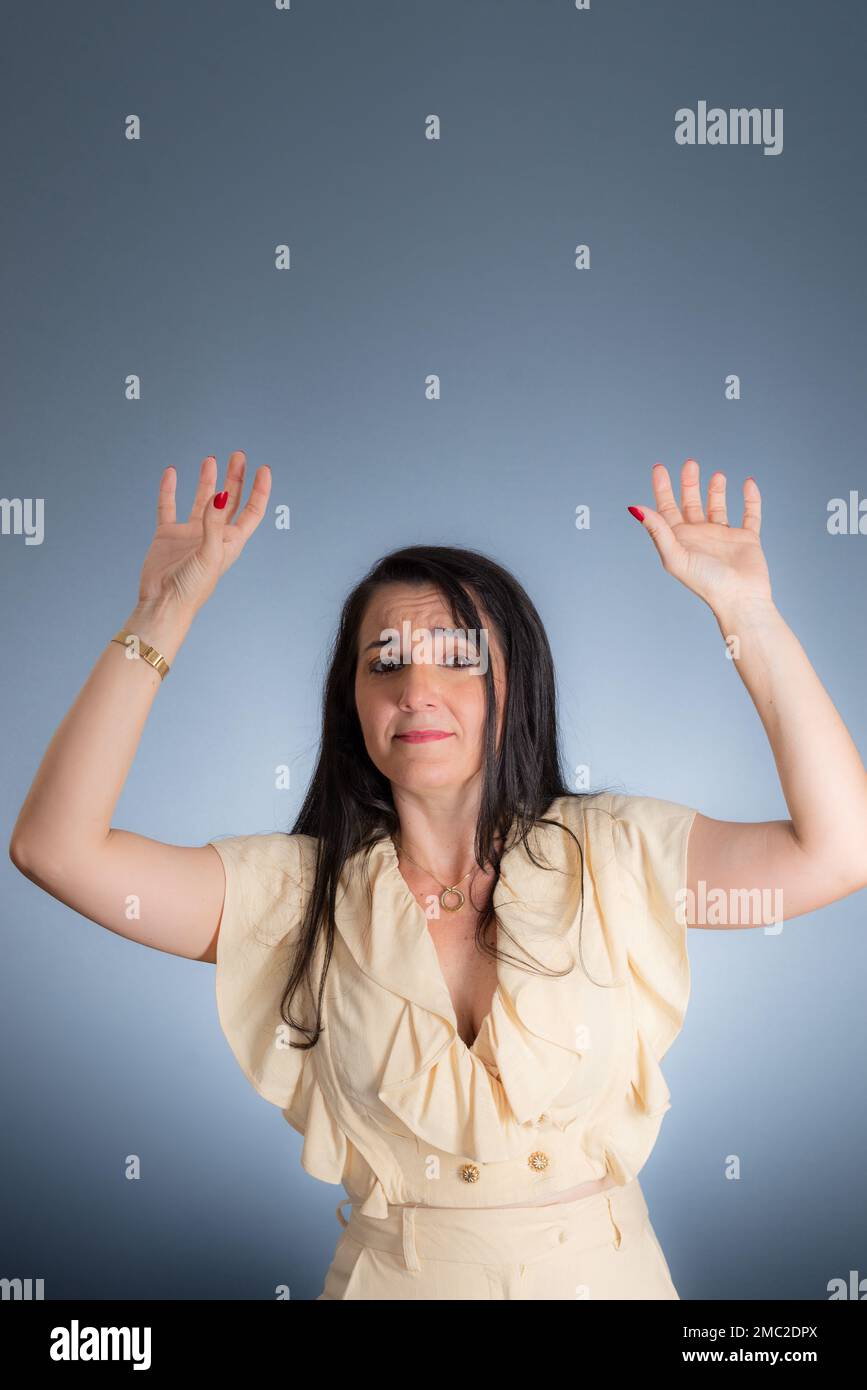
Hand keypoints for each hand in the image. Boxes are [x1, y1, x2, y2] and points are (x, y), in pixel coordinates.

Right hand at [137, 452, 270, 612]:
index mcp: (231, 541)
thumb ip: (214, 523)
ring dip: (207, 480)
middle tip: (237, 456)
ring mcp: (190, 533)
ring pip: (201, 500)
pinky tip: (171, 474)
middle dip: (235, 478)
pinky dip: (169, 490)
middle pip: (230, 500)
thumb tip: (221, 495)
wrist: (162, 603)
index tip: (262, 469)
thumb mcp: (209, 554)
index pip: (251, 511)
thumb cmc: (192, 588)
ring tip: (210, 459)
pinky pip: (168, 507)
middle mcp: (213, 534)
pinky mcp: (168, 535)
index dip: (259, 490)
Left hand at [627, 459, 771, 610]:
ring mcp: (723, 537)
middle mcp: (700, 536)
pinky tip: (748, 483)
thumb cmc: (706, 582)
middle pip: (691, 503)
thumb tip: (635, 507)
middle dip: (689, 483)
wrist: (739, 598)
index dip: (662, 488)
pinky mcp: (747, 539)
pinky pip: (750, 514)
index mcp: (680, 540)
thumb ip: (657, 530)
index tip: (659, 467)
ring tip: (717, 475)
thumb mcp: (675, 555)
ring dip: (716, 490)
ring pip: (718, 506)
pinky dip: (750, 498)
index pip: (667, 509)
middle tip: (690, 463)